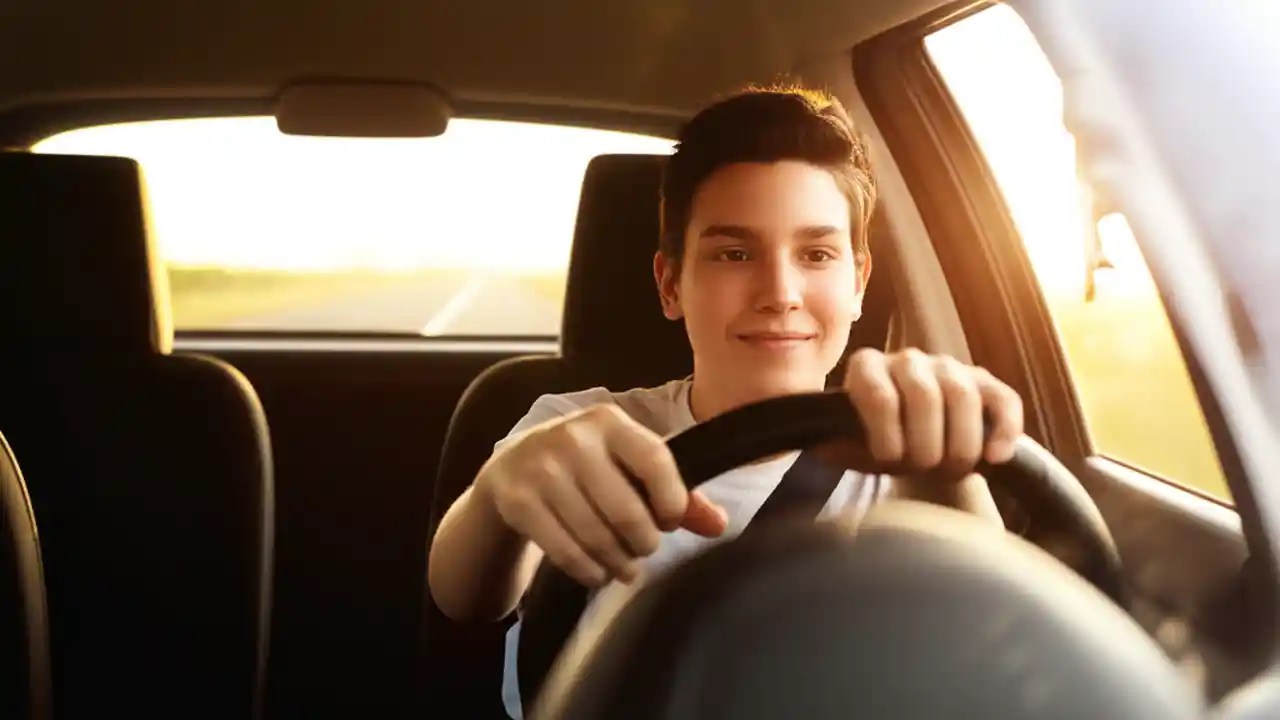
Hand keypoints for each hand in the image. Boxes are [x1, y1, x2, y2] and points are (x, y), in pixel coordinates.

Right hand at [476, 404, 727, 587]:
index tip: (670, 522)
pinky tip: (598, 573)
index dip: (672, 500)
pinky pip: (566, 552)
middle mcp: (573, 439)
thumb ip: (675, 492)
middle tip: (644, 549)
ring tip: (625, 568)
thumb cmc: (588, 466)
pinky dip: (589, 572)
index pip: (655, 460)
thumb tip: (720, 524)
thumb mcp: (627, 465)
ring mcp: (541, 469)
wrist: (513, 466)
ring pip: (596, 536)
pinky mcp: (518, 502)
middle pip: (626, 510)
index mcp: (608, 421)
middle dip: (644, 542)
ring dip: (618, 563)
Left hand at [841, 348, 1022, 477]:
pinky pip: (1003, 400)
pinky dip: (1004, 430)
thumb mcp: (849, 445)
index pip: (879, 394)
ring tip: (952, 472)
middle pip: (925, 396)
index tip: (889, 462)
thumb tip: (826, 448)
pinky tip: (995, 459)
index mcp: (868, 367)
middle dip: (926, 443)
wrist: (912, 440)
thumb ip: (837, 445)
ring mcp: (948, 367)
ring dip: (960, 443)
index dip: (885, 433)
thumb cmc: (874, 442)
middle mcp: (908, 360)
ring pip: (963, 396)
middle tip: (924, 471)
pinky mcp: (984, 382)